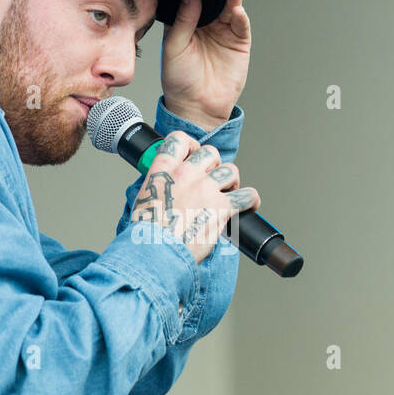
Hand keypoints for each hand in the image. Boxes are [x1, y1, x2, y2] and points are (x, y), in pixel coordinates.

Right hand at [130, 130, 260, 264]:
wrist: (155, 254)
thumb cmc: (146, 235)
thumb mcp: (142, 202)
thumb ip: (157, 189)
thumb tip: (163, 192)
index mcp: (163, 172)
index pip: (179, 140)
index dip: (190, 145)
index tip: (193, 154)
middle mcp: (186, 175)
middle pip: (210, 153)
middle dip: (214, 164)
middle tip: (213, 178)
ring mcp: (205, 190)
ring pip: (230, 170)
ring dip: (232, 181)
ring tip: (230, 192)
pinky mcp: (221, 208)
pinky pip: (247, 196)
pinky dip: (251, 199)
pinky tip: (250, 204)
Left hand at [161, 0, 251, 128]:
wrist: (196, 108)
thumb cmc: (179, 80)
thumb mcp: (174, 47)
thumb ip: (182, 19)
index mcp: (185, 20)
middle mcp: (205, 22)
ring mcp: (223, 31)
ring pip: (229, 6)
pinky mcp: (239, 43)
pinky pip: (241, 26)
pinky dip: (241, 16)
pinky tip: (237, 10)